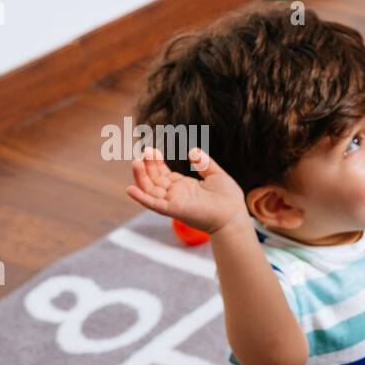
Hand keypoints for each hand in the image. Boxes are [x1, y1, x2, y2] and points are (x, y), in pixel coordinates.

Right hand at [126, 147, 247, 235]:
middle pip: (154, 179)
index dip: (156, 162)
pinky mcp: (173, 210)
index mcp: (184, 186)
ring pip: (150, 189)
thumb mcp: (216, 175)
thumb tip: (193, 151)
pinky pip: (153, 204)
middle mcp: (176, 194)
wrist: (234, 214)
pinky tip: (130, 189)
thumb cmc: (229, 198)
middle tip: (145, 151)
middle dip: (148, 165)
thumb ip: (204, 163)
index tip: (152, 149)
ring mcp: (173, 202)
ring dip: (141, 177)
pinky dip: (141, 198)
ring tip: (136, 162)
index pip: (163, 173)